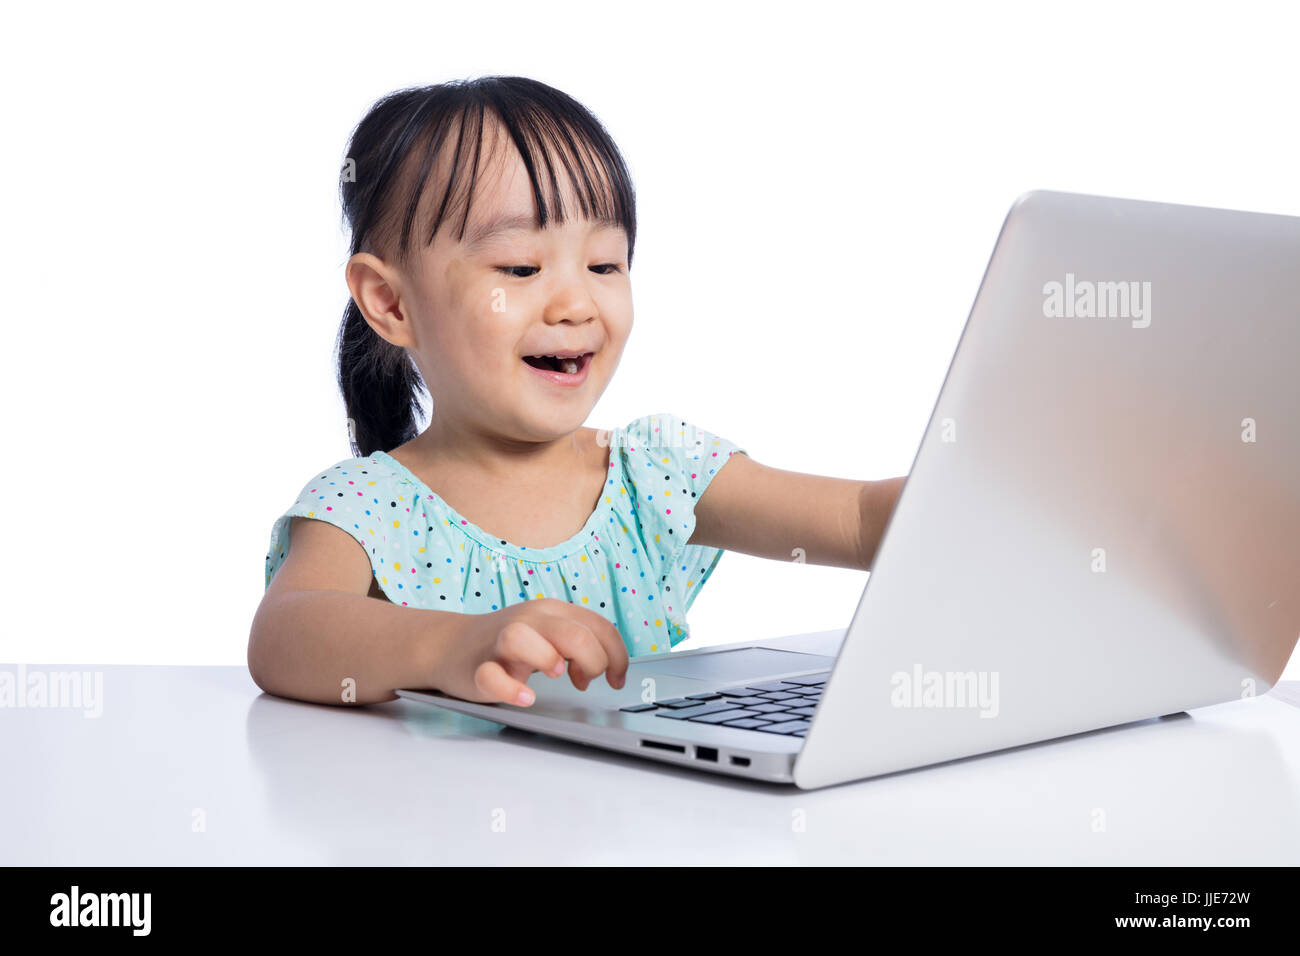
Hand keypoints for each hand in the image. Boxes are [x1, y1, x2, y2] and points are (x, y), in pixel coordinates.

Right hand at [435, 599, 628, 705]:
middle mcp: (528, 621)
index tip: (616, 680)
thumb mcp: (549, 633)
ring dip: (546, 659)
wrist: (449, 645)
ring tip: (555, 677)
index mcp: (551, 611)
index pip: (599, 626)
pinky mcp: (476, 668)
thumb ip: (580, 642)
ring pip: (522, 638)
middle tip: (584, 681)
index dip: (617, 656)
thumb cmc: (509, 645)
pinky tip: (525, 696)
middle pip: (571, 632)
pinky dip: (509, 688)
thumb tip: (612, 668)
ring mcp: (499, 643)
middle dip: (592, 661)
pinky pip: (490, 676)